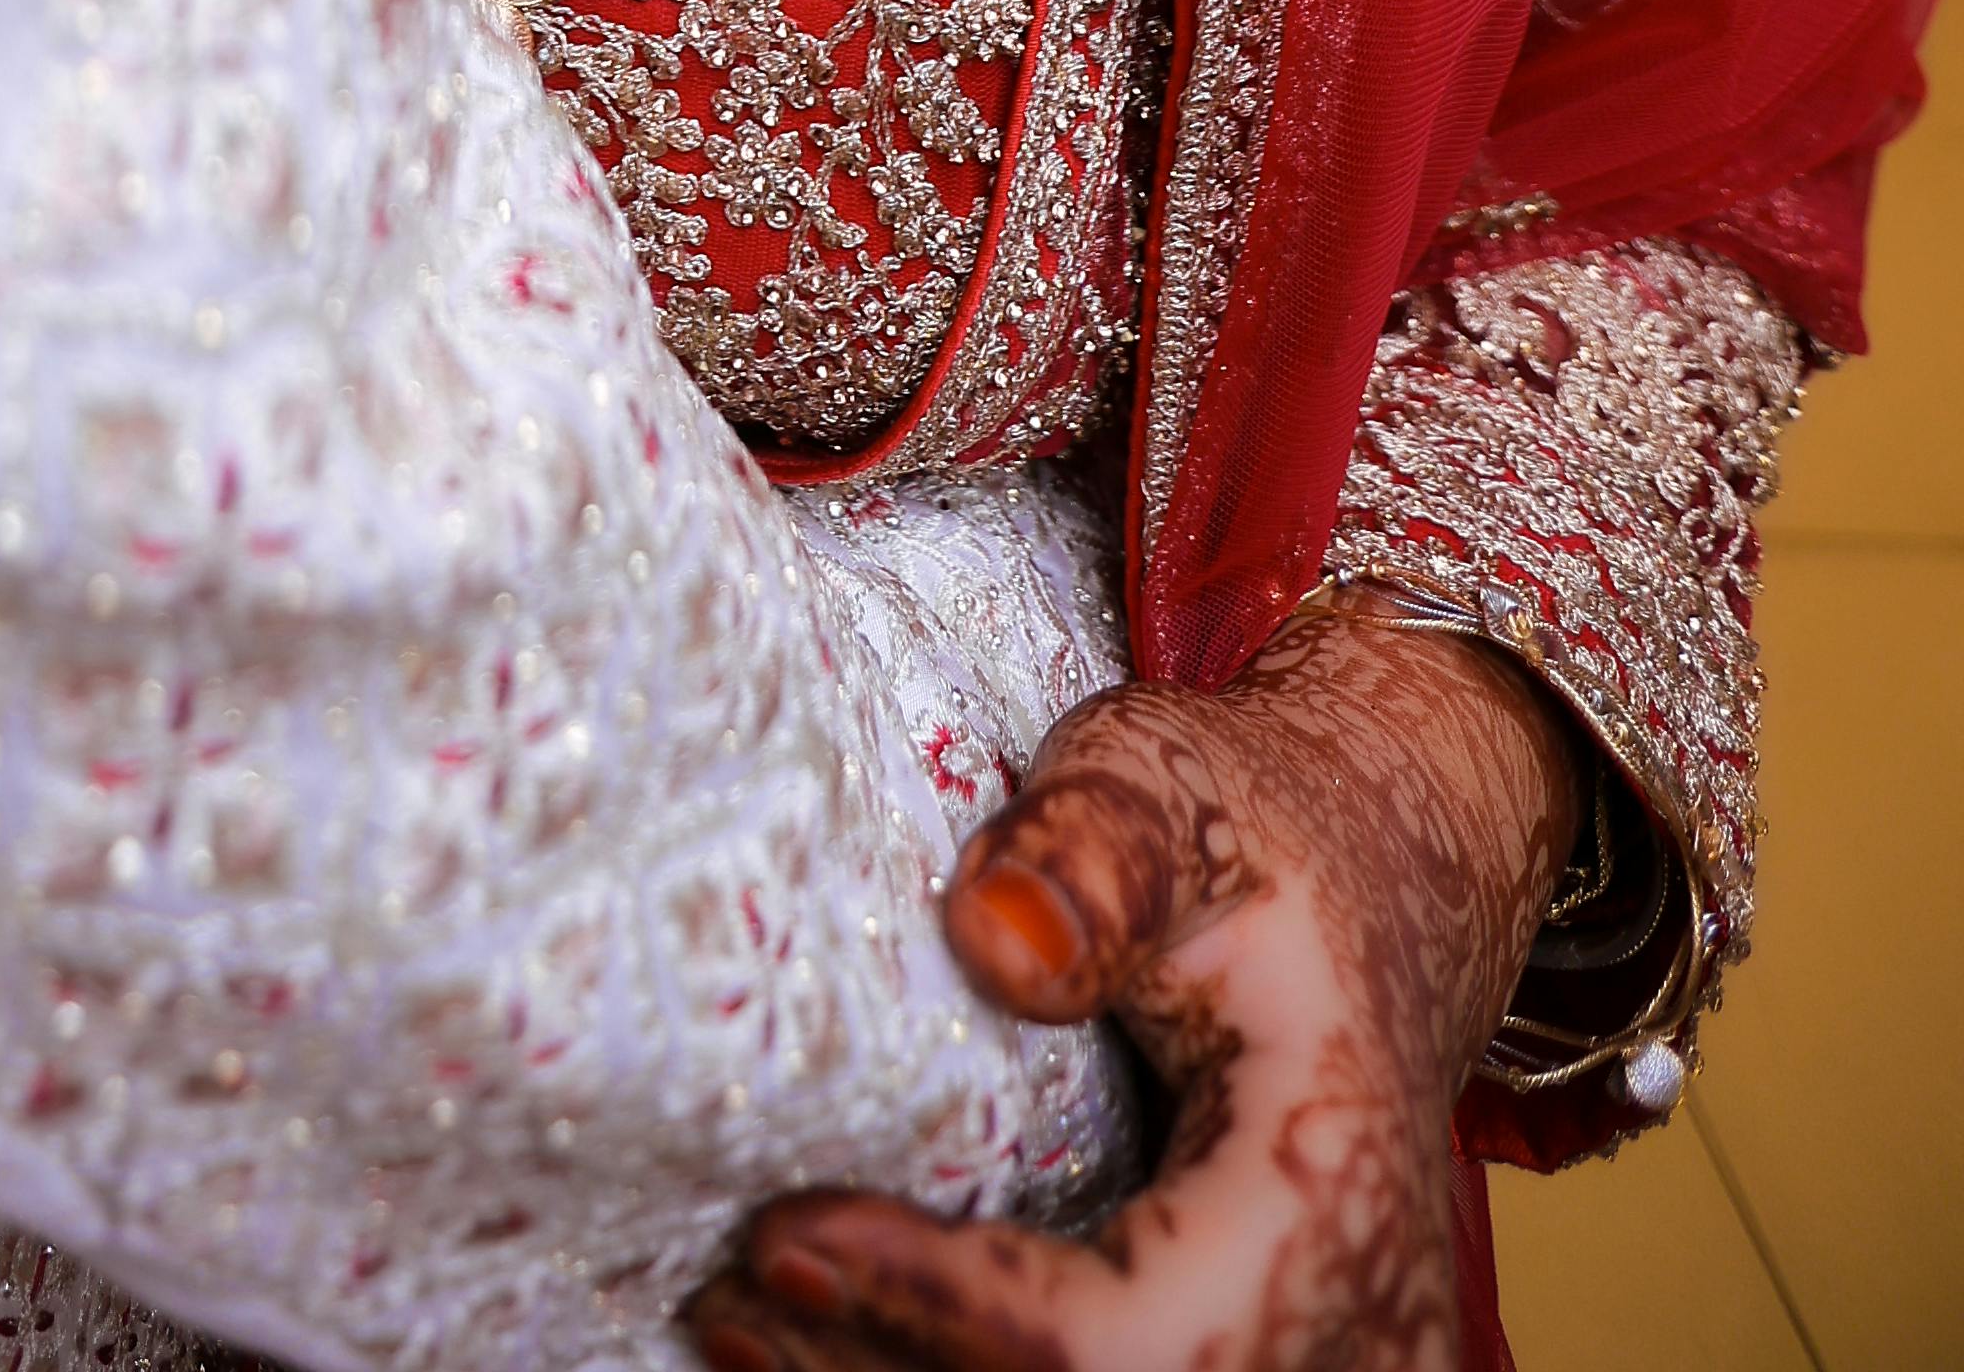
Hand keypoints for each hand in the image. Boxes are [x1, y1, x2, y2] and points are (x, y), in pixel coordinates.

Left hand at [687, 590, 1578, 1371]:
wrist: (1377, 885)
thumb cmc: (1255, 834)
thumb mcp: (1173, 788)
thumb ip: (1095, 850)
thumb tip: (998, 942)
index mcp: (1327, 1190)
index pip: (1124, 1335)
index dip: (944, 1304)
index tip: (783, 1229)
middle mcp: (1349, 1326)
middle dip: (895, 1369)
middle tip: (725, 1298)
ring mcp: (1320, 1366)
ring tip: (743, 1322)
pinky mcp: (1263, 1367)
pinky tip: (837, 1339)